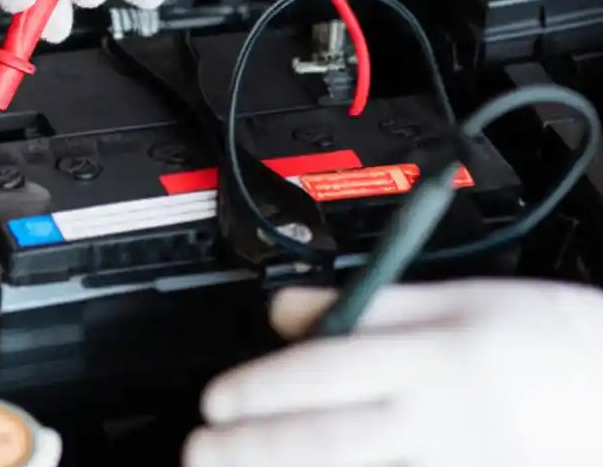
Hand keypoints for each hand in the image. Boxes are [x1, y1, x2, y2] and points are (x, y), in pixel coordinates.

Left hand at [184, 280, 602, 466]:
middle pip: (328, 442)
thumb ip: (370, 306)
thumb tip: (288, 309)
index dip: (260, 389)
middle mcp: (441, 420)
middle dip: (254, 452)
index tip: (215, 402)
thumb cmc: (554, 344)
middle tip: (199, 453)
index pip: (326, 372)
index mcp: (433, 358)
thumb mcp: (464, 301)